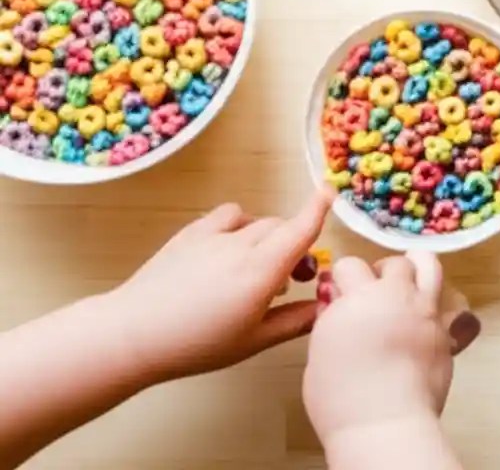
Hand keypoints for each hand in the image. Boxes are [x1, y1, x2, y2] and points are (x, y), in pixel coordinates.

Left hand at [107, 189, 332, 381]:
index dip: (318, 209)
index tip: (329, 192)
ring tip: (259, 266)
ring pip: (256, 222)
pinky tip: (230, 251)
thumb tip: (323, 308)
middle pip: (281, 228)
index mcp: (261, 272)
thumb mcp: (253, 341)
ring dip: (268, 237)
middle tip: (297, 279)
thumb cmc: (195, 344)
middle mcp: (240, 245)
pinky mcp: (190, 233)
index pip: (299, 230)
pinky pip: (228, 216)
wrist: (133, 334)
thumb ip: (295, 321)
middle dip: (296, 246)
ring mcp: (212, 235)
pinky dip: (239, 226)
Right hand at [303, 251, 478, 444]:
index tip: (340, 295)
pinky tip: (428, 323)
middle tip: (375, 292)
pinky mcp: (448, 334)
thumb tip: (337, 303)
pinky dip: (440, 308)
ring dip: (418, 270)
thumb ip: (332, 318)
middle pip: (396, 262)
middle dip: (382, 272)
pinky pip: (453, 306)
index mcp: (359, 297)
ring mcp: (427, 312)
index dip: (343, 279)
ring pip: (430, 266)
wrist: (384, 423)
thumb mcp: (320, 350)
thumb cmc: (340, 396)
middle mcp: (397, 296)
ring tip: (409, 287)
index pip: (350, 265)